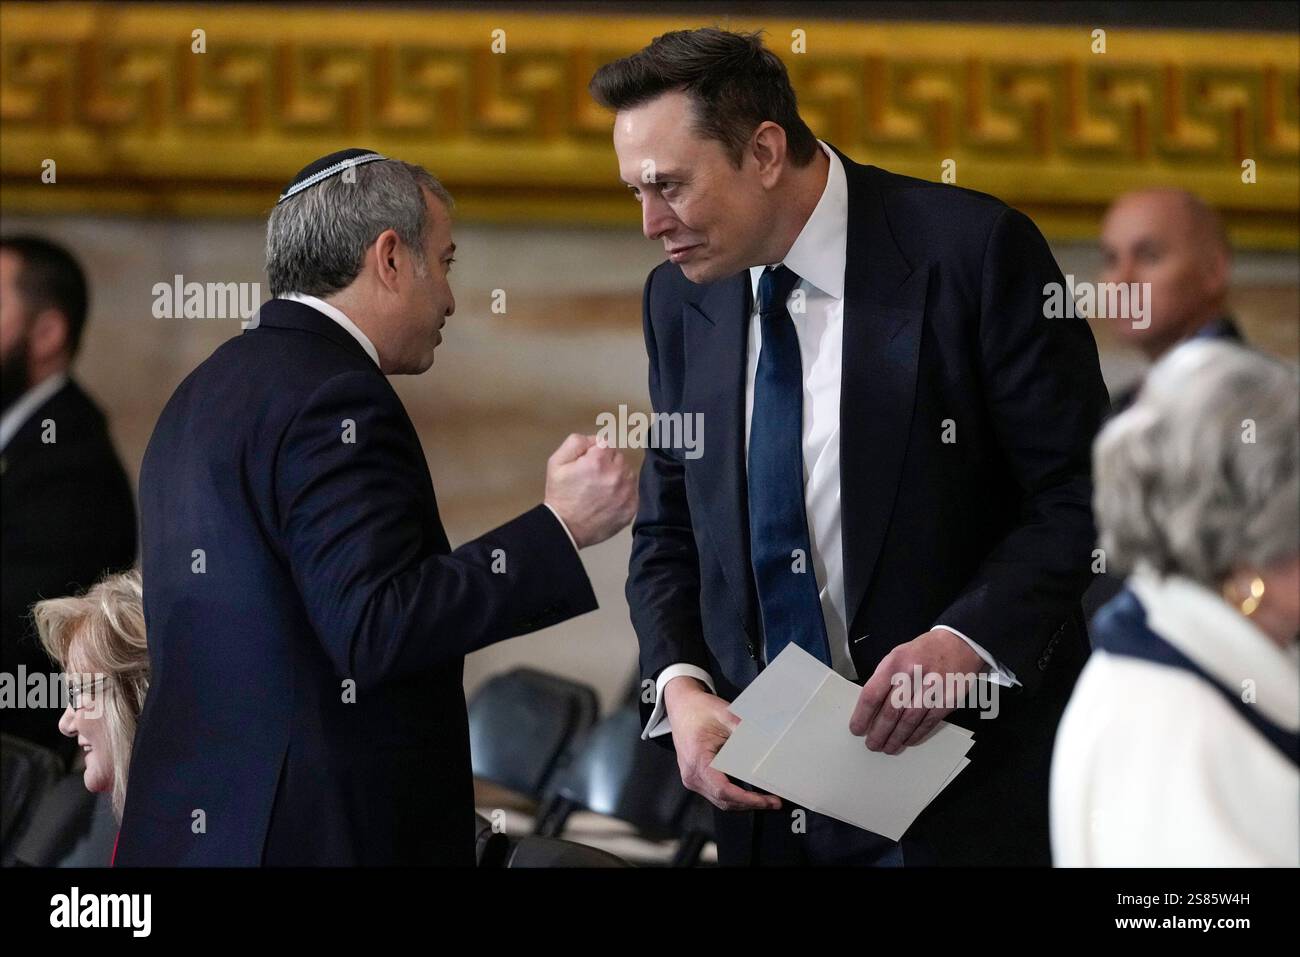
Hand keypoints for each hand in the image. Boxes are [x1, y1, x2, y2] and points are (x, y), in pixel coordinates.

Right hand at [543, 433, 636, 547]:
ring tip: (601, 490)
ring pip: (628, 474)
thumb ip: (577, 442)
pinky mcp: (632, 507)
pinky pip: (632, 491)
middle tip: (593, 479)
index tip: (587, 465)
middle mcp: (617, 474)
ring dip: (618, 478)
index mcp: (599, 460)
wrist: (566, 529)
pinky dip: (623, 493)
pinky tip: (609, 500)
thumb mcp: (557, 462)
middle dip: (608, 464)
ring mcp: (627, 492)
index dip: (595, 454)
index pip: (606, 444)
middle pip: (619, 458)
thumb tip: (596, 439)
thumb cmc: (560, 495)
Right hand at [662, 676, 781, 811]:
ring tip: (766, 800)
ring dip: (743, 802)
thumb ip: (744, 730)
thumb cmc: (699, 709)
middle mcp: (692, 775)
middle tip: (774, 802)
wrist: (681, 706)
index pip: (723, 790)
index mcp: (697, 761)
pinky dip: (735, 796)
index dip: (746, 799)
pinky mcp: (696, 777)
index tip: (766, 801)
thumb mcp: (724, 714)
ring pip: (720, 800)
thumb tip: (768, 742)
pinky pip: (716, 794)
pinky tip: (751, 793)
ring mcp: (692, 779)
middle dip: (750, 804)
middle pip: (723, 800)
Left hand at [849, 629, 986, 754]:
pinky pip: (928, 722)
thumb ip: (883, 679)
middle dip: (879, 732)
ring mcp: (932, 689)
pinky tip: (907, 740)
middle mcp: (912, 676)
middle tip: (872, 744)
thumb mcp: (897, 656)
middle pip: (890, 712)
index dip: (862, 715)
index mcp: (895, 663)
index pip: (872, 694)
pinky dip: (916, 735)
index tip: (857, 728)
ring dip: (896, 738)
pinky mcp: (947, 700)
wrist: (957, 644)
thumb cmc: (922, 652)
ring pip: (909, 721)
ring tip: (887, 747)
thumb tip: (869, 708)